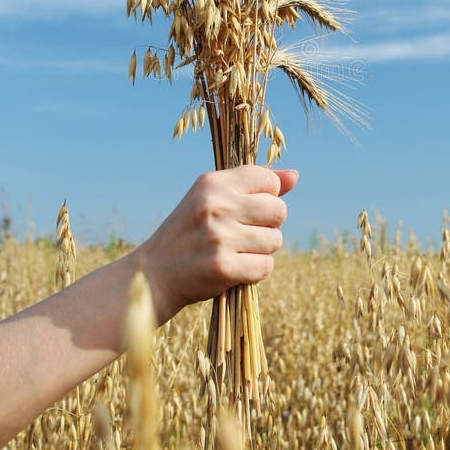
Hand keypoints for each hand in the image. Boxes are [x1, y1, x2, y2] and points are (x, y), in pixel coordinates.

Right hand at [139, 166, 297, 323]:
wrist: (155, 273)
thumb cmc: (191, 231)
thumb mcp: (213, 198)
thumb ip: (254, 185)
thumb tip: (295, 176)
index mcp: (213, 183)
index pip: (268, 180)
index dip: (267, 196)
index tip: (247, 209)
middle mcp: (216, 206)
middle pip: (279, 210)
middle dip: (269, 225)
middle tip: (243, 233)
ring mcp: (219, 238)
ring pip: (275, 241)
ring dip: (262, 250)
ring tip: (236, 250)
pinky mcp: (223, 268)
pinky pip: (266, 266)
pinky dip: (256, 271)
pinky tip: (235, 268)